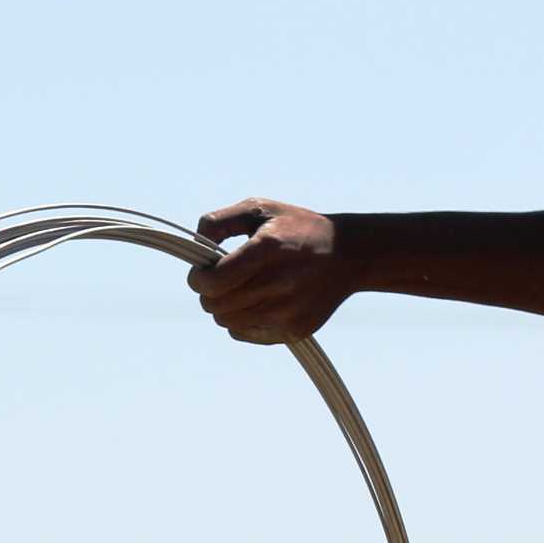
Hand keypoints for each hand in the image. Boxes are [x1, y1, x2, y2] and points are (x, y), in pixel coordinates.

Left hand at [190, 198, 352, 344]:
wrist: (348, 254)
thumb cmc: (295, 228)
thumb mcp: (260, 209)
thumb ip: (220, 221)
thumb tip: (195, 247)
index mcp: (268, 249)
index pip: (214, 281)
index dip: (198, 279)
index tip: (201, 272)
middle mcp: (280, 283)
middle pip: (216, 305)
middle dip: (209, 293)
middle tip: (219, 281)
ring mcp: (289, 310)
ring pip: (227, 322)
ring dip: (223, 307)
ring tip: (238, 290)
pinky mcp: (295, 330)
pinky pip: (245, 333)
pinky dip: (241, 321)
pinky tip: (257, 302)